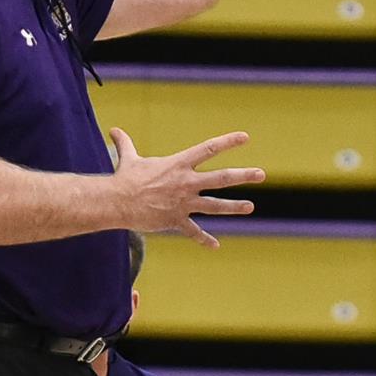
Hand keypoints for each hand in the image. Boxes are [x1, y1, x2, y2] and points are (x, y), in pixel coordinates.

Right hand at [110, 127, 265, 248]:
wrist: (116, 201)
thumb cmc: (124, 178)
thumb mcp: (128, 158)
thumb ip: (125, 143)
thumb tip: (113, 130)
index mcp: (178, 165)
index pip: (208, 149)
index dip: (228, 142)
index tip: (245, 137)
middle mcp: (186, 183)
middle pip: (221, 178)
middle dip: (243, 175)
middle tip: (261, 174)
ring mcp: (183, 203)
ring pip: (215, 205)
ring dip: (234, 206)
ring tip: (251, 207)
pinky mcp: (176, 220)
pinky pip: (194, 232)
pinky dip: (204, 240)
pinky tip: (216, 246)